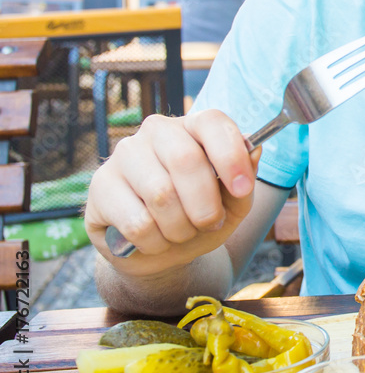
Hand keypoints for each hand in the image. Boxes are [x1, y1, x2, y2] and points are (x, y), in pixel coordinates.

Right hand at [84, 110, 260, 277]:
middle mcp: (156, 131)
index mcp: (193, 127)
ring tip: (180, 233)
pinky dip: (155, 242)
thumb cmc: (199, 217)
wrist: (159, 250)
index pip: (212, 122)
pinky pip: (137, 222)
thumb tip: (255, 148)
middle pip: (186, 160)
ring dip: (180, 228)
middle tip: (209, 224)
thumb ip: (246, 179)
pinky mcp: (100, 186)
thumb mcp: (234, 204)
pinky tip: (153, 240)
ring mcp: (124, 155)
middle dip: (205, 206)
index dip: (231, 156)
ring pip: (160, 195)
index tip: (242, 189)